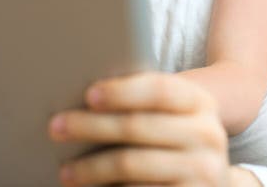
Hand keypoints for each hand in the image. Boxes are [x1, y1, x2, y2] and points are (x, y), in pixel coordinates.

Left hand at [49, 71, 246, 185]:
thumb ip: (140, 100)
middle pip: (136, 126)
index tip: (88, 95)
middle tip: (55, 128)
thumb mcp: (167, 114)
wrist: (211, 180)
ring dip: (91, 168)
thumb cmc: (171, 136)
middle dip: (90, 127)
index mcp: (199, 101)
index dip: (122, 91)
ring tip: (65, 170)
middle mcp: (209, 134)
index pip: (158, 89)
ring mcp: (205, 171)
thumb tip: (84, 95)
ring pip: (132, 164)